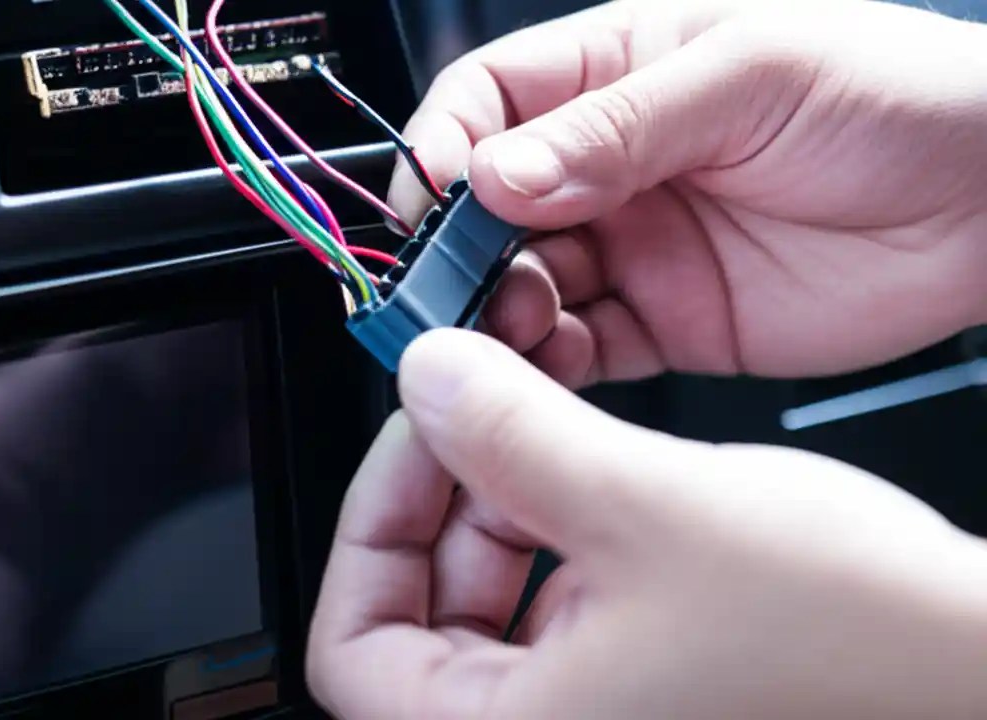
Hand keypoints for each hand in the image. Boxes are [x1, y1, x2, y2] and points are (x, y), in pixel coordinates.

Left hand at [307, 330, 986, 718]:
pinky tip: (597, 465)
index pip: (353, 653)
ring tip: (548, 425)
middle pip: (420, 618)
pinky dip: (561, 527)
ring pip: (491, 602)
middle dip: (446, 499)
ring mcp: (603, 713)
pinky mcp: (650, 682)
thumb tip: (428, 381)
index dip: (367, 530)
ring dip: (505, 502)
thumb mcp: (648, 505)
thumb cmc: (859, 642)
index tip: (414, 440)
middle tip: (478, 411)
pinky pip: (559, 602)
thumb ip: (512, 435)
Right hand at [392, 0, 986, 385]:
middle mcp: (611, 164)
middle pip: (491, 206)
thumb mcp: (750, 78)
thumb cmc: (895, 97)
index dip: (445, 144)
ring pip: (525, 283)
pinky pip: (581, 350)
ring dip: (499, 311)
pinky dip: (551, 367)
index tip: (432, 197)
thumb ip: (616, 129)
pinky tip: (546, 369)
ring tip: (507, 328)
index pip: (490, 99)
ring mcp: (636, 246)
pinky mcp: (666, 322)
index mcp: (618, 73)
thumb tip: (500, 173)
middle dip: (461, 248)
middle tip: (453, 286)